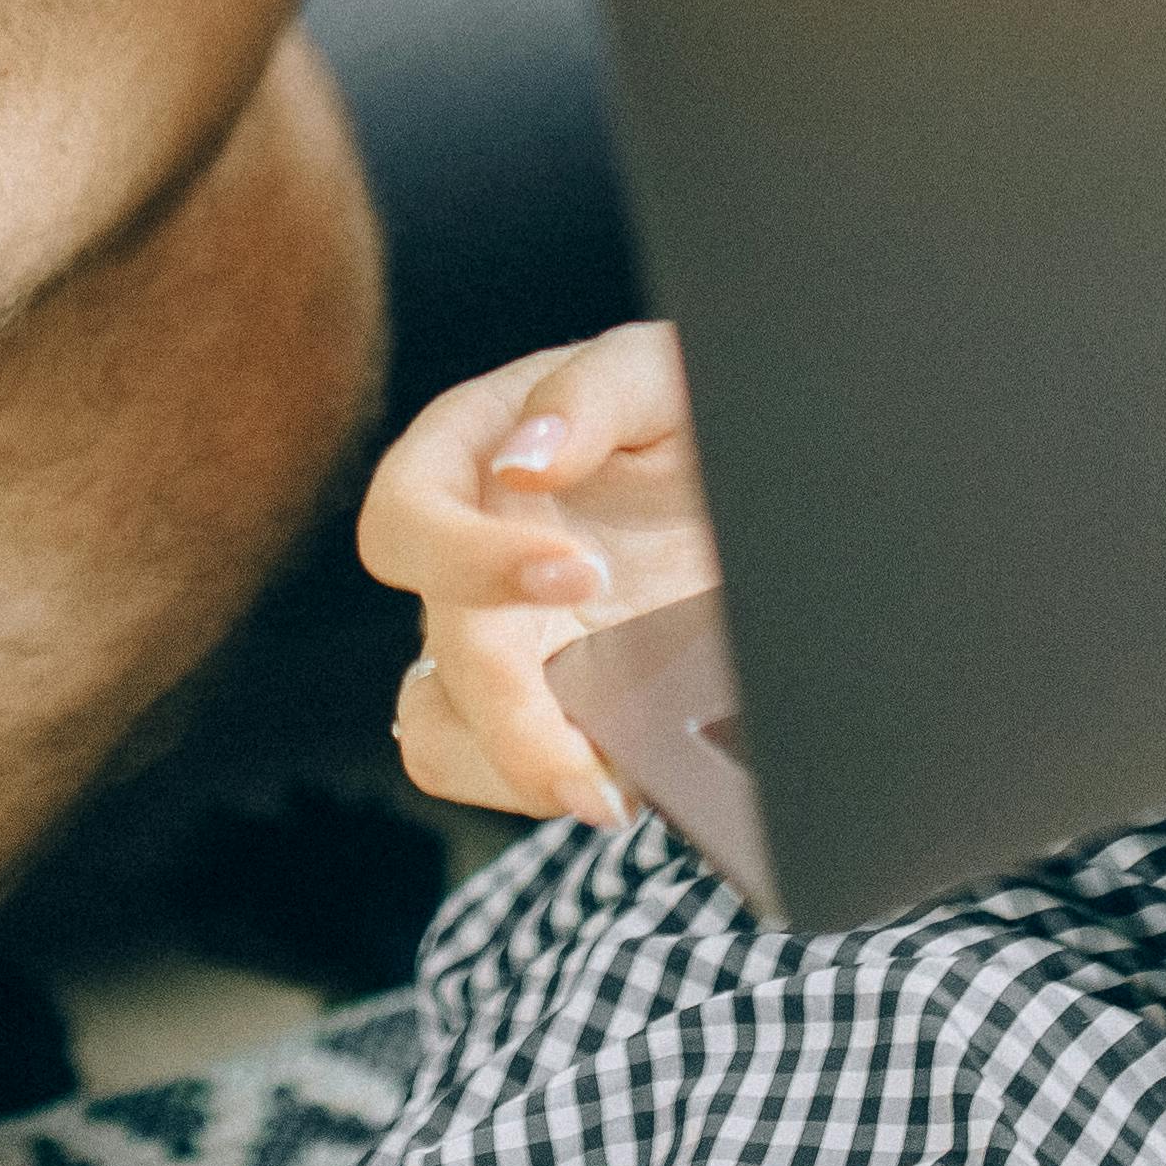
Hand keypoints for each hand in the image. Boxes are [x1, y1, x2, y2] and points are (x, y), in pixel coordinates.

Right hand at [363, 320, 721, 826]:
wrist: (759, 479)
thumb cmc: (683, 408)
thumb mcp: (661, 373)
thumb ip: (595, 390)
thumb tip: (526, 459)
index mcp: (467, 456)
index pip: (406, 519)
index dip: (469, 560)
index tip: (582, 574)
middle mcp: (464, 558)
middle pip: (435, 660)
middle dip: (513, 723)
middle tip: (601, 771)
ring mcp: (499, 640)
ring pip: (439, 737)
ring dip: (515, 775)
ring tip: (609, 792)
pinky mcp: (546, 702)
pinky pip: (503, 770)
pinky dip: (552, 787)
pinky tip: (627, 780)